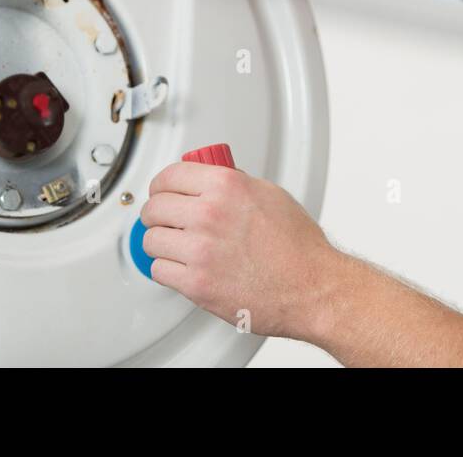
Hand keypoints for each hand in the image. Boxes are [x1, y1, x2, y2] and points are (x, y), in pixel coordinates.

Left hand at [139, 159, 337, 340]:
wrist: (311, 287)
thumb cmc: (298, 247)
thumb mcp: (269, 195)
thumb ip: (234, 184)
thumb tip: (209, 181)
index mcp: (227, 185)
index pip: (170, 175)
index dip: (161, 185)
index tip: (162, 192)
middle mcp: (210, 213)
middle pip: (154, 207)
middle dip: (157, 214)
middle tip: (165, 220)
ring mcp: (200, 249)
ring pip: (151, 240)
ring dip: (161, 243)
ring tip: (175, 246)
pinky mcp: (196, 283)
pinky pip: (158, 270)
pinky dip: (167, 270)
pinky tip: (182, 267)